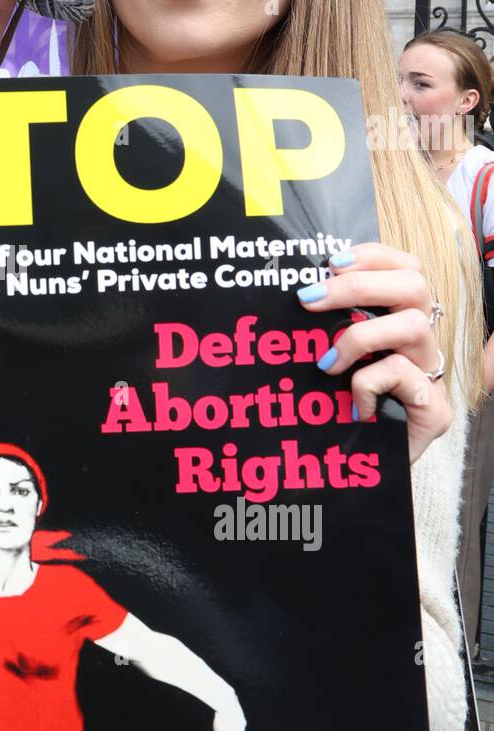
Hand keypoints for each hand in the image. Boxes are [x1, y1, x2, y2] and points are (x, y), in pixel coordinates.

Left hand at [213, 700, 249, 730]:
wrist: (226, 704)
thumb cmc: (220, 720)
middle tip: (221, 723)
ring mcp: (243, 724)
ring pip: (234, 726)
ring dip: (229, 722)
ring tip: (224, 716)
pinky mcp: (242, 716)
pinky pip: (235, 718)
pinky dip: (231, 716)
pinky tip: (227, 711)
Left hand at [300, 242, 451, 463]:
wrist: (362, 473)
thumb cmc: (338, 412)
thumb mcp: (330, 361)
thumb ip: (325, 329)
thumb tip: (296, 296)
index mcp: (401, 322)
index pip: (406, 268)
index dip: (371, 257)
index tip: (329, 264)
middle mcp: (422, 343)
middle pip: (415, 285)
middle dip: (358, 285)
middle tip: (309, 299)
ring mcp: (432, 376)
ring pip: (414, 325)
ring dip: (359, 336)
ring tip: (326, 363)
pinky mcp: (435, 411)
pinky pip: (402, 376)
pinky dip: (366, 384)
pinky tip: (353, 406)